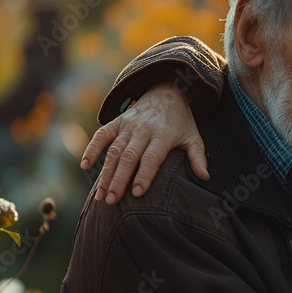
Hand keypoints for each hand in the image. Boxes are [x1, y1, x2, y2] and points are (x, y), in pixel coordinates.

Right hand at [81, 82, 208, 204]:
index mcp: (163, 134)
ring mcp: (128, 125)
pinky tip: (85, 165)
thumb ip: (198, 157)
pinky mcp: (117, 122)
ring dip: (105, 173)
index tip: (136, 193)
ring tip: (100, 195)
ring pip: (114, 151)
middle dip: (119, 180)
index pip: (152, 157)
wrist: (166, 91)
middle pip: (129, 156)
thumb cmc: (180, 122)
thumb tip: (205, 177)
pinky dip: (92, 148)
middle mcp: (143, 129)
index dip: (144, 175)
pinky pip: (101, 135)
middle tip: (111, 201)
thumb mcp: (193, 137)